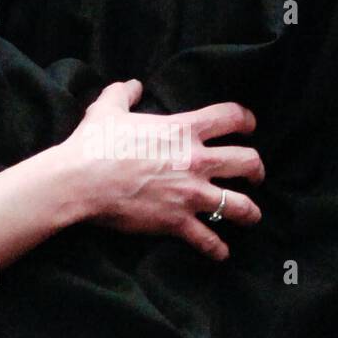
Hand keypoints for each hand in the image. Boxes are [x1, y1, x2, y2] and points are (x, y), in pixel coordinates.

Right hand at [64, 80, 263, 259]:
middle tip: (253, 175)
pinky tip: (221, 252)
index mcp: (183, 129)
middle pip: (247, 162)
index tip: (249, 126)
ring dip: (249, 212)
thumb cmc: (94, 143)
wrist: (81, 180)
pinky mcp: (177, 221)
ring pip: (240, 205)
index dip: (246, 120)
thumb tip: (132, 85)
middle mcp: (196, 160)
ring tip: (250, 215)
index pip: (231, 118)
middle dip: (256, 170)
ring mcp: (190, 194)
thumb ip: (123, 94)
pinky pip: (208, 240)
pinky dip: (217, 249)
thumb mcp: (106, 109)